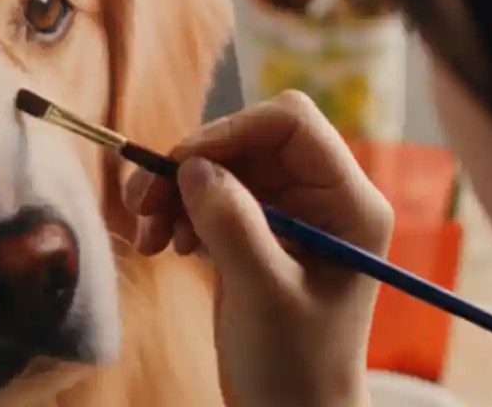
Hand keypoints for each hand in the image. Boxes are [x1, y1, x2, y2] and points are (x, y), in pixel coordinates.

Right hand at [123, 91, 392, 406]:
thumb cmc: (293, 367)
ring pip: (222, 165)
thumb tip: (194, 166)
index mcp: (350, 204)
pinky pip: (211, 195)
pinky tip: (163, 246)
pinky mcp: (258, 231)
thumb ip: (232, 224)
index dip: (231, 131)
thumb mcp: (263, 294)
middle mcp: (323, 197)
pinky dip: (178, 212)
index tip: (179, 165)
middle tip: (141, 203)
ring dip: (175, 192)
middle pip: (248, 141)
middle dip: (192, 166)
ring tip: (147, 236)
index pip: (292, 124)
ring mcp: (290, 213)